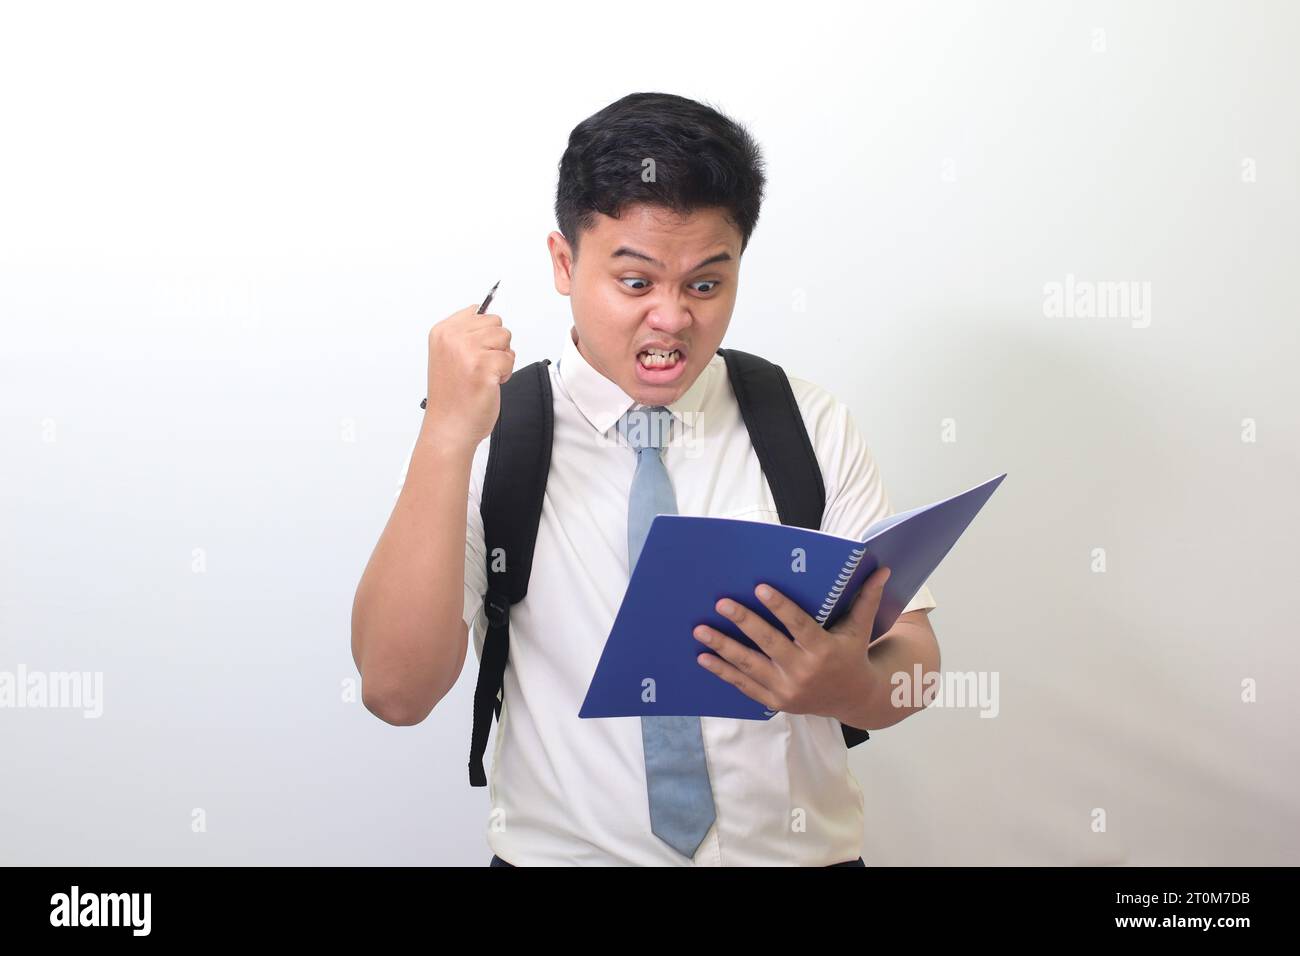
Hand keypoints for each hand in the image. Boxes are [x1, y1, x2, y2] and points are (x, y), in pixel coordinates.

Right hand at [422, 302, 515, 450]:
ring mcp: (467, 350)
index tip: (473, 355)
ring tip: (483, 376)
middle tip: (479, 368)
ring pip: (505, 338)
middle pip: (495, 323)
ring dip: (501, 359)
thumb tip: (490, 319)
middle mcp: (452, 337)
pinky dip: (505, 374)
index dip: (484, 335)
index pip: (478, 312)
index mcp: (442, 332)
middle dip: (495, 346)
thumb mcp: (449, 356)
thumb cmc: (453, 398)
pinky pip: (510, 359)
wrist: (449, 428)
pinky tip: (488, 385)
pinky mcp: (484, 366)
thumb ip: (466, 334)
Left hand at [692, 566, 891, 721]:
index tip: (760, 588)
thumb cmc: (852, 655)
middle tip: (721, 603)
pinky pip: (744, 685)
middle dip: (743, 623)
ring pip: (749, 665)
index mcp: (823, 650)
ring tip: (700, 630)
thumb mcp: (860, 628)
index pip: (798, 625)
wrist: (855, 699)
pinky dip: (723, 672)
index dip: (779, 607)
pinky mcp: (775, 700)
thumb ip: (866, 598)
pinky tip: (703, 657)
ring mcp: (787, 688)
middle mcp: (804, 670)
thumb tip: (883, 568)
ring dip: (723, 647)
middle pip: (768, 643)